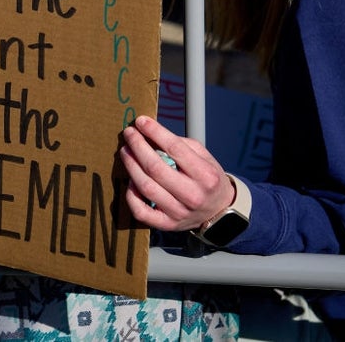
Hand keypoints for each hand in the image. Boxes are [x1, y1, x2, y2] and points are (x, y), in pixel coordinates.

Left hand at [119, 115, 235, 231]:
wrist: (219, 211)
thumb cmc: (207, 178)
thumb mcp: (204, 156)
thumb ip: (180, 144)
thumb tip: (151, 133)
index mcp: (205, 175)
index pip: (175, 148)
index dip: (155, 132)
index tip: (141, 121)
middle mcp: (193, 195)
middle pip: (156, 168)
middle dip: (138, 146)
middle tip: (129, 133)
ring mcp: (179, 212)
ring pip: (146, 187)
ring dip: (131, 166)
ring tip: (125, 151)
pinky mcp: (167, 224)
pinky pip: (141, 211)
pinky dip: (131, 195)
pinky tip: (130, 180)